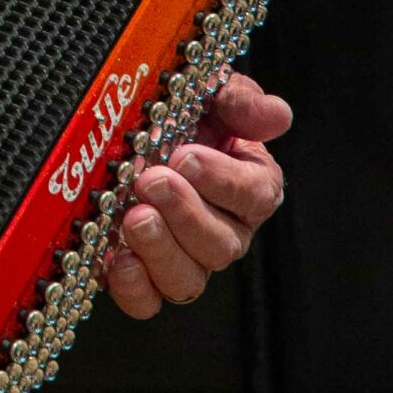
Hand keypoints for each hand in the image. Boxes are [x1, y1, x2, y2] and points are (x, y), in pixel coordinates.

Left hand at [103, 70, 290, 318]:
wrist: (120, 131)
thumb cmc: (175, 113)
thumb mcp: (207, 92)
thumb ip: (239, 99)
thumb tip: (275, 115)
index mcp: (248, 186)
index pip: (255, 195)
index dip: (223, 181)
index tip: (186, 157)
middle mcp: (222, 230)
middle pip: (221, 244)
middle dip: (185, 213)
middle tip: (152, 180)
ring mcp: (183, 258)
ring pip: (188, 278)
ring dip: (161, 250)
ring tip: (134, 217)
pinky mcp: (143, 276)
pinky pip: (147, 300)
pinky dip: (134, 286)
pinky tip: (117, 258)